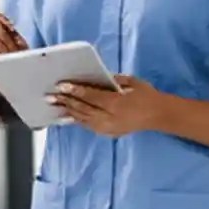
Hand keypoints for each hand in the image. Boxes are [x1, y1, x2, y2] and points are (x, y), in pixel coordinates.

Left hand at [48, 75, 168, 137]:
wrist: (158, 115)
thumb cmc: (146, 95)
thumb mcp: (131, 82)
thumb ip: (112, 80)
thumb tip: (94, 76)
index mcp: (116, 103)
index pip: (90, 96)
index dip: (74, 90)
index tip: (61, 85)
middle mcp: (110, 118)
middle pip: (83, 108)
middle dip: (65, 101)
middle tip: (50, 96)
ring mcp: (108, 127)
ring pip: (83, 118)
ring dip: (67, 111)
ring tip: (54, 105)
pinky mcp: (108, 133)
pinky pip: (88, 125)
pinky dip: (76, 119)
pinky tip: (67, 115)